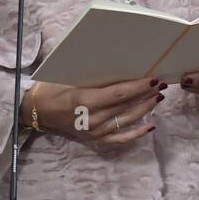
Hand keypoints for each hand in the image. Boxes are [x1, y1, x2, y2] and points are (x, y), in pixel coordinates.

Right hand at [21, 76, 162, 148]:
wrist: (36, 110)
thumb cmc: (51, 87)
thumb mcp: (68, 75)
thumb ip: (93, 72)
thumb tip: (118, 60)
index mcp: (85, 100)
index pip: (118, 94)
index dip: (138, 86)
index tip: (153, 78)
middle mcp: (91, 118)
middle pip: (125, 106)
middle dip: (146, 94)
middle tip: (162, 82)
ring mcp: (94, 131)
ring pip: (126, 121)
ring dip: (145, 109)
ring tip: (158, 97)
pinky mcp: (94, 139)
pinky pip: (119, 139)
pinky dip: (136, 134)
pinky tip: (150, 126)